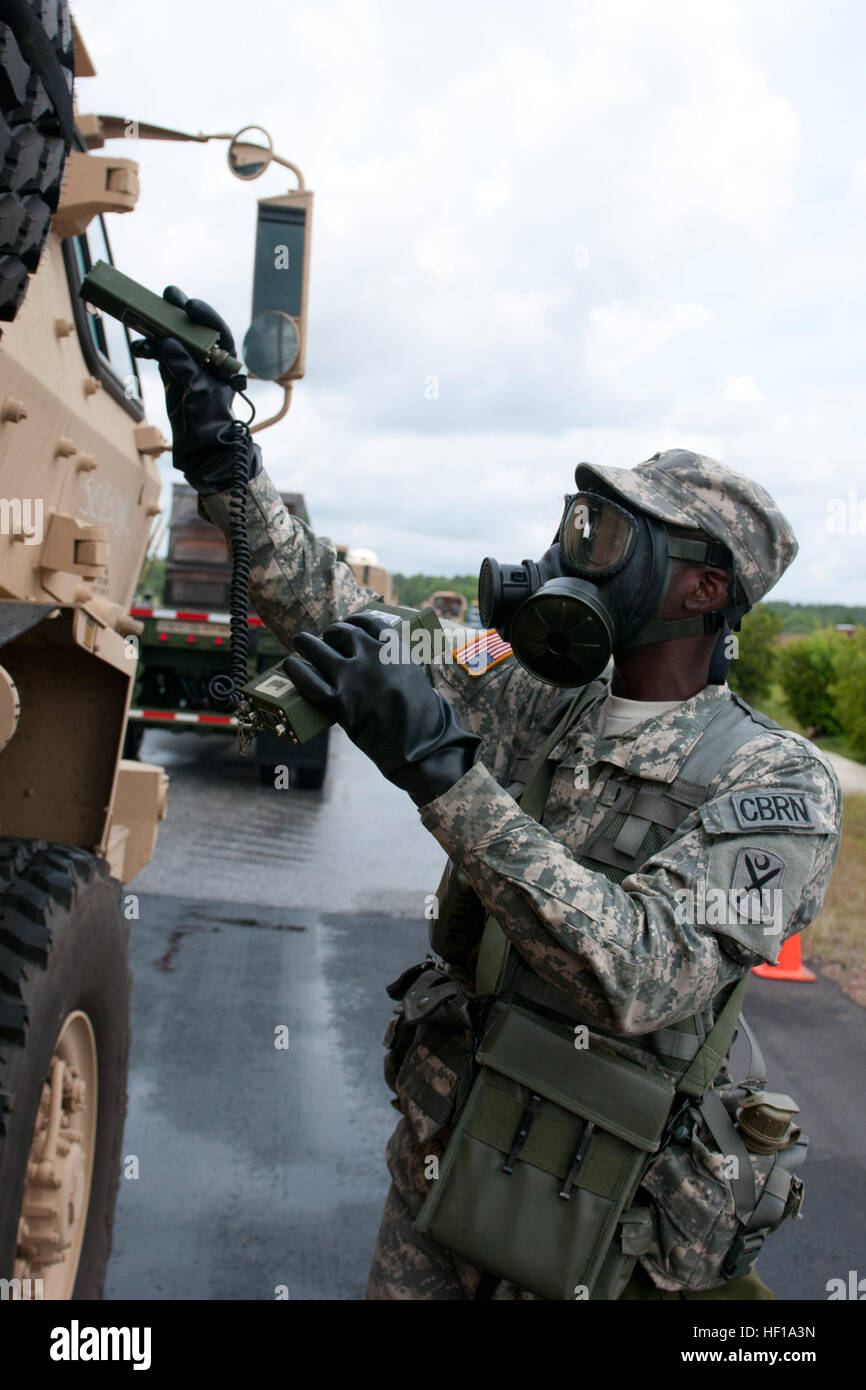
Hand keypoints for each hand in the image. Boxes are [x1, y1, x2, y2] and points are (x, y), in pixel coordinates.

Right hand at [130, 287, 260, 494]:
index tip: (189, 306)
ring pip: (172, 340)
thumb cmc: (212, 421)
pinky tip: (139, 347)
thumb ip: (186, 367)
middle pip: (192, 330)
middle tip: (167, 295)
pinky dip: (149, 350)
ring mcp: (189, 367)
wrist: (202, 450)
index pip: (217, 331)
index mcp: (224, 362)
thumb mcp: (201, 392)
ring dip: (157, 331)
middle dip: (178, 313)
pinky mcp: (173, 376)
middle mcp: (207, 361)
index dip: (204, 316)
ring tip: (142, 321)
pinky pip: (159, 355)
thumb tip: (169, 344)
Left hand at [283, 612, 481, 805]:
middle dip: (332, 633)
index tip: (350, 624)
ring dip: (307, 643)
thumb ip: (397, 665)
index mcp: (395, 649)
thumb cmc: (423, 717)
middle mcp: (372, 656)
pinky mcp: (338, 702)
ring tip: (300, 641)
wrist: (419, 746)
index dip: (355, 621)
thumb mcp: (416, 678)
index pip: (369, 622)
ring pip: (320, 650)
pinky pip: (309, 681)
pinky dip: (296, 671)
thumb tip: (379, 661)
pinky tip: (289, 665)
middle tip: (327, 639)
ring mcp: (353, 678)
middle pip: (342, 633)